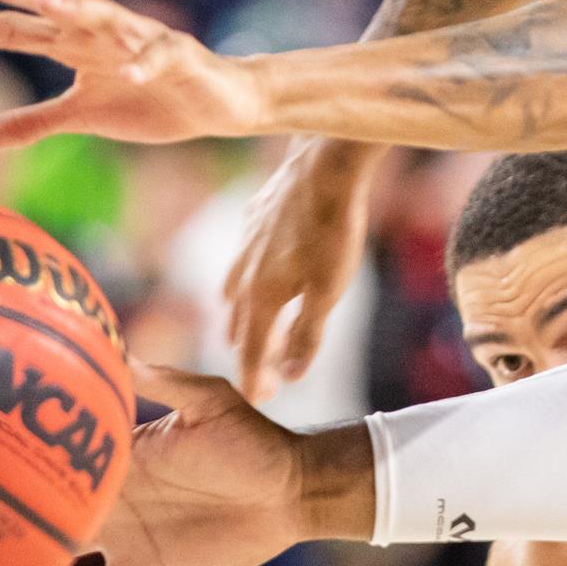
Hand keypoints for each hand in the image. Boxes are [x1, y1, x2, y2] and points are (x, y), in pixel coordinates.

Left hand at [0, 0, 267, 148]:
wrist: (215, 104)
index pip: (16, 30)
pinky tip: (131, 71)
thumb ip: (30, 122)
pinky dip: (145, 63)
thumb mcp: (81, 116)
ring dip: (78, 9)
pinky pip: (157, 57)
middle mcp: (100, 32)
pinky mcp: (177, 56)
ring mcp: (139, 40)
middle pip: (51, 5)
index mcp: (73, 45)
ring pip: (105, 17)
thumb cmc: (147, 101)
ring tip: (48, 2)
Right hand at [43, 361, 356, 565]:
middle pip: (48, 502)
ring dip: (26, 563)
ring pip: (62, 552)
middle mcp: (112, 492)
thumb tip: (125, 353)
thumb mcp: (212, 403)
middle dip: (5, 508)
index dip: (18, 451)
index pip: (59, 451)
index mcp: (121, 452)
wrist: (289, 491)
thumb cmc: (253, 440)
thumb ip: (170, 382)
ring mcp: (123, 535)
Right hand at [223, 138, 378, 399]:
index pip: (251, 349)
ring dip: (238, 315)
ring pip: (234, 288)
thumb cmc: (332, 229)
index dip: (254, 378)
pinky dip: (244, 277)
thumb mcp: (328, 290)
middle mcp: (245, 272)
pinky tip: (253, 270)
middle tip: (257, 375)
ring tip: (238, 328)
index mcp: (261, 295)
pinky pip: (242, 257)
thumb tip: (289, 376)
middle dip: (247, 351)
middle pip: (241, 322)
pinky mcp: (254, 216)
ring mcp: (246, 242)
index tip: (256, 400)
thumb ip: (307, 334)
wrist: (323, 164)